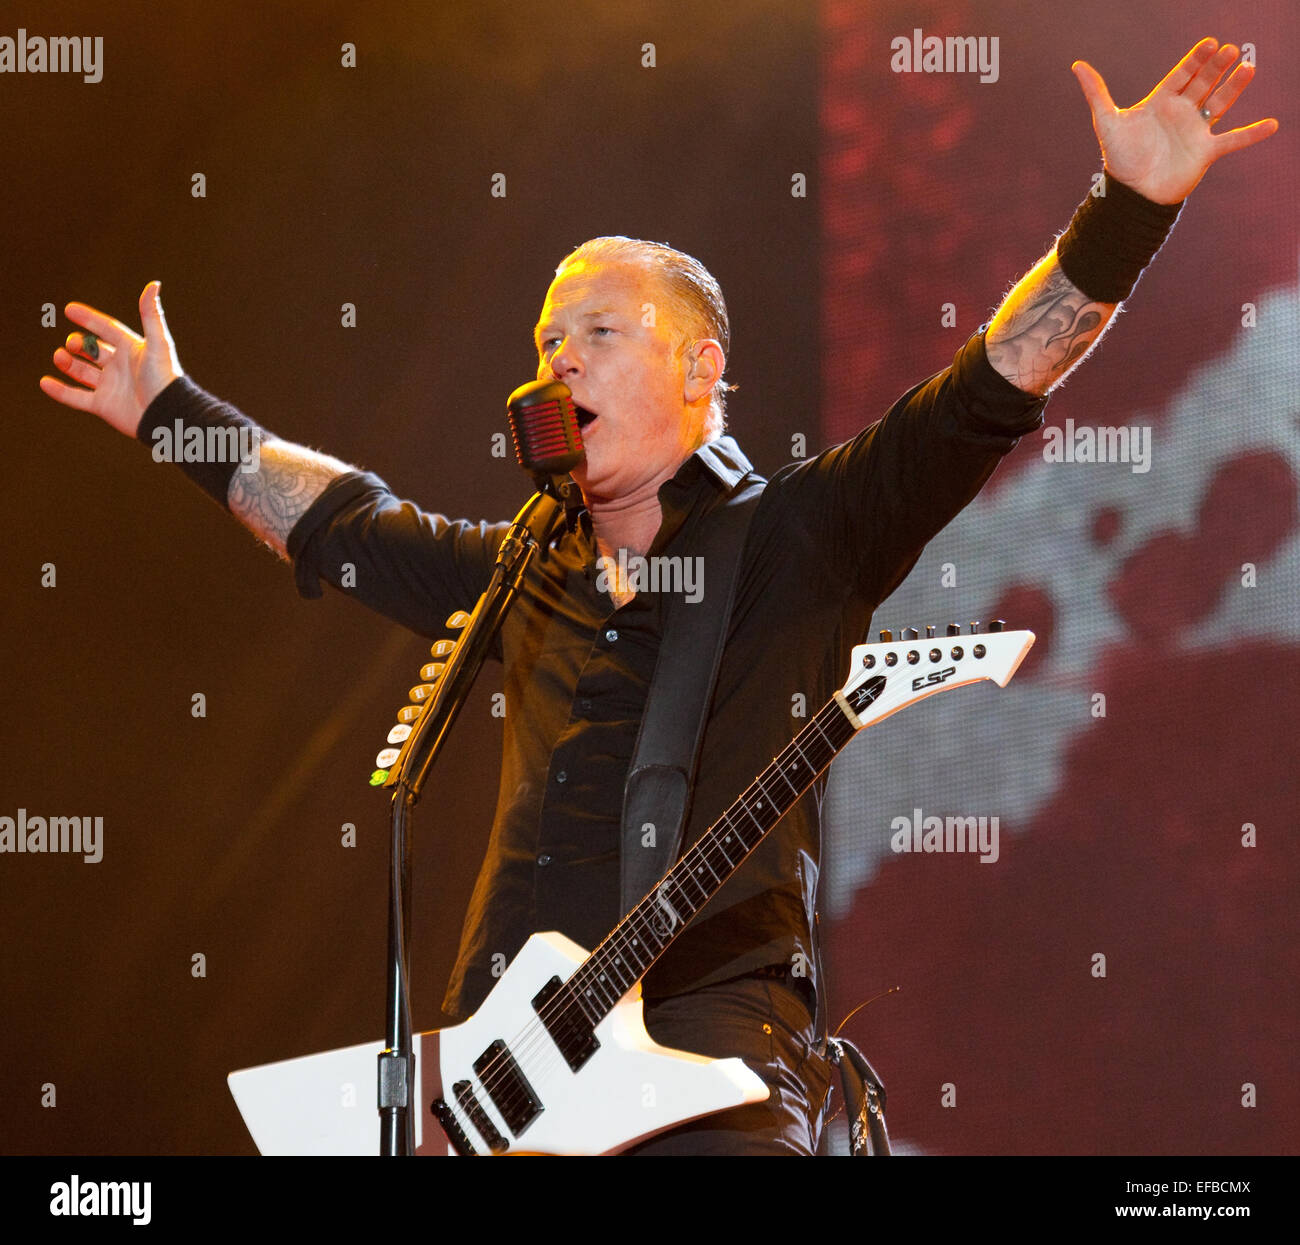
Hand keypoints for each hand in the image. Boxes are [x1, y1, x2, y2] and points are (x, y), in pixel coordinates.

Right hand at [40, 281, 184, 438]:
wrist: (166, 414)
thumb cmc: (165, 378)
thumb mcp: (158, 343)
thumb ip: (151, 314)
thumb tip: (154, 284)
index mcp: (133, 350)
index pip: (108, 329)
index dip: (90, 319)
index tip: (70, 309)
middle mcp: (121, 367)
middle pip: (93, 350)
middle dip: (78, 344)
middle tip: (72, 343)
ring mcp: (111, 387)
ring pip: (82, 372)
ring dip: (68, 363)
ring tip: (59, 357)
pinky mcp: (104, 406)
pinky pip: (77, 398)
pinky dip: (60, 391)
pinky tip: (45, 382)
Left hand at [1071, 37, 1277, 203]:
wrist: (1130, 194)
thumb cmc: (1119, 159)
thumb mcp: (1106, 122)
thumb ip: (1096, 92)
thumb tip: (1077, 65)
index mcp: (1161, 102)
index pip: (1182, 74)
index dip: (1196, 60)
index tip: (1209, 43)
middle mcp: (1182, 113)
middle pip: (1204, 83)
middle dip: (1217, 66)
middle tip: (1230, 49)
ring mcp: (1196, 131)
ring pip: (1221, 103)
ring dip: (1236, 87)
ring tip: (1249, 67)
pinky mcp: (1206, 152)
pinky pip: (1233, 141)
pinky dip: (1252, 134)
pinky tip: (1272, 125)